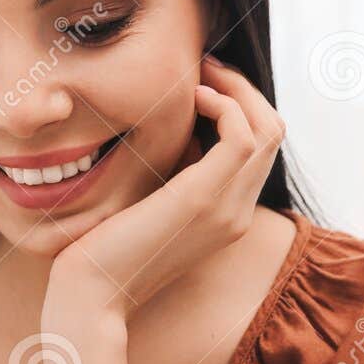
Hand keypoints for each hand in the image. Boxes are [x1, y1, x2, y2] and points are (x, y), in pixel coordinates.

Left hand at [41, 56, 285, 326]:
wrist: (91, 295)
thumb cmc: (105, 254)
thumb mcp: (152, 206)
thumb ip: (177, 175)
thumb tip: (186, 132)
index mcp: (227, 217)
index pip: (260, 150)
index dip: (239, 108)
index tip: (202, 84)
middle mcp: (237, 214)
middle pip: (272, 133)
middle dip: (242, 90)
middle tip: (204, 67)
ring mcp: (226, 208)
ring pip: (267, 128)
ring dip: (236, 89)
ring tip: (199, 75)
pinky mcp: (204, 198)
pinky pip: (242, 135)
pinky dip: (224, 104)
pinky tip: (191, 98)